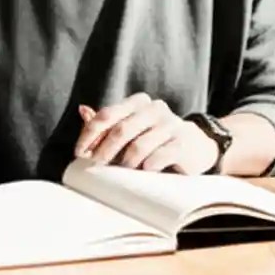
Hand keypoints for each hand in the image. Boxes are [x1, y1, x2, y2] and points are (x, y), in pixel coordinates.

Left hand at [74, 93, 219, 174]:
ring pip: (139, 146)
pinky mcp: (182, 142)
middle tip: (96, 167)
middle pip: (121, 130)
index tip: (79, 153)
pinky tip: (145, 171)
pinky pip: (160, 156)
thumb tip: (82, 110)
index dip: (89, 134)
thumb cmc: (156, 138)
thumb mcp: (132, 127)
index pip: (107, 115)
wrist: (196, 146)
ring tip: (123, 172)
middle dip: (104, 151)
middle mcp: (154, 109)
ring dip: (126, 163)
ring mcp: (170, 124)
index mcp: (138, 102)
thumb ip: (108, 122)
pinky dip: (148, 165)